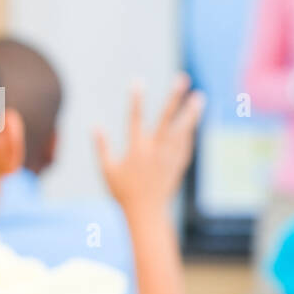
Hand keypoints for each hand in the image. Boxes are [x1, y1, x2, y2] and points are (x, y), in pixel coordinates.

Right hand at [94, 74, 204, 215]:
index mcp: (136, 150)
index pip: (135, 119)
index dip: (136, 100)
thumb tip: (94, 127)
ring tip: (199, 98)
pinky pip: (186, 146)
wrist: (146, 213)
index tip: (137, 81)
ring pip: (182, 131)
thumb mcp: (107, 170)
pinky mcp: (178, 166)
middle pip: (167, 119)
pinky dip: (189, 134)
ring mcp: (169, 158)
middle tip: (182, 79)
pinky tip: (193, 123)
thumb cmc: (123, 193)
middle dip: (174, 98)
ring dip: (191, 114)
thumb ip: (101, 148)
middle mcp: (155, 151)